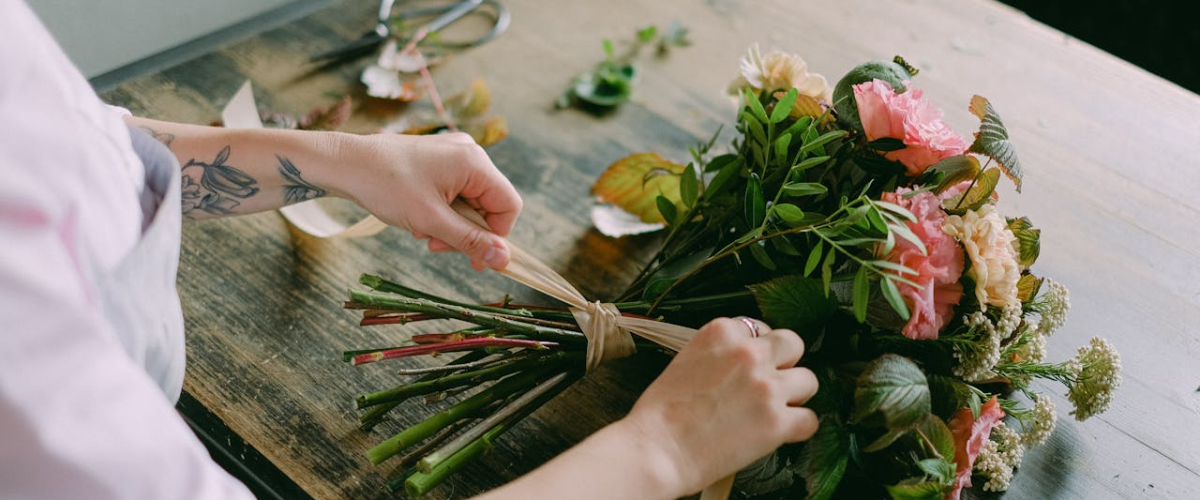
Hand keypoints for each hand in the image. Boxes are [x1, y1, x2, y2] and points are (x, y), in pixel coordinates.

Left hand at [332, 132, 521, 269]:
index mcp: (474, 162)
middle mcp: (469, 153)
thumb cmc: (386, 186)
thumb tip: (504, 261)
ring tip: (423, 231)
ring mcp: (453, 154)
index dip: (495, 236)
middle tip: (436, 246)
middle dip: (466, 231)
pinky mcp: (439, 159)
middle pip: (489, 205)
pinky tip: (418, 217)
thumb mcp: (431, 220)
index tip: (473, 258)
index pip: (508, 206)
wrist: (345, 163)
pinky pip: (455, 192)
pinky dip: (441, 211)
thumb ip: (470, 241)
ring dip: (450, 224)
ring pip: (470, 202)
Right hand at [617, 317, 818, 495]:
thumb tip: (740, 366)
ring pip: (809, 380)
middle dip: (784, 364)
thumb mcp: (685, 361)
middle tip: (769, 384)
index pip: (759, 328)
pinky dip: (798, 429)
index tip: (750, 366)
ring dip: (795, 396)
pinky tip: (779, 434)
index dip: (757, 350)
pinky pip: (810, 419)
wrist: (656, 449)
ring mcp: (766, 387)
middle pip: (792, 344)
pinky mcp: (777, 422)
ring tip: (773, 411)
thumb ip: (719, 356)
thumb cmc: (660, 414)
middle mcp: (748, 353)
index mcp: (721, 333)